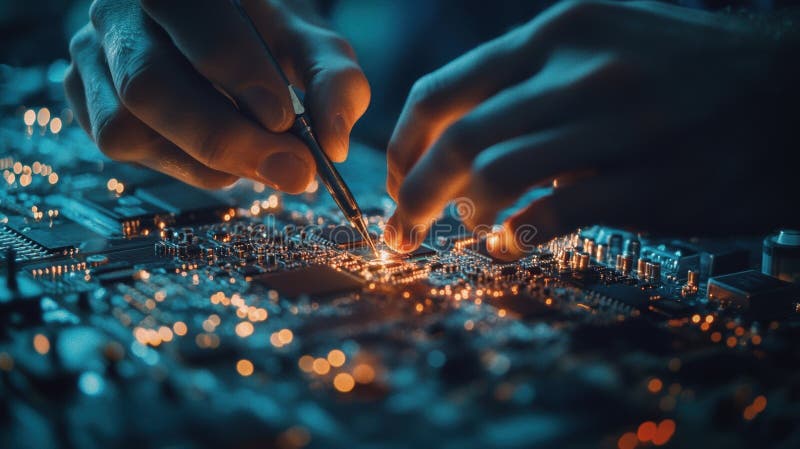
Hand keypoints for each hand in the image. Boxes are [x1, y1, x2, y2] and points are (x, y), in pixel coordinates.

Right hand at [65, 0, 369, 192]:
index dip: (238, 71)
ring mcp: (94, 53)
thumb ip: (335, 84)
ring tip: (256, 159)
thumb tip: (334, 144)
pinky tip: (214, 156)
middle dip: (223, 139)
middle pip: (151, 84)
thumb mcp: (312, 48)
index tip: (285, 120)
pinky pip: (119, 145)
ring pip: (127, 126)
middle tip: (288, 170)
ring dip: (202, 161)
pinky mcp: (83, 93)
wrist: (220, 34)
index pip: (194, 16)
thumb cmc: (267, 39)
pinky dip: (179, 164)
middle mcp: (121, 12)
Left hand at [385, 0, 797, 258]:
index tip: (397, 176)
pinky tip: (512, 243)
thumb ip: (532, 77)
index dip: (403, 143)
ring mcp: (615, 125)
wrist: (791, 94)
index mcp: (558, 33)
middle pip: (457, 138)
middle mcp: (579, 71)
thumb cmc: (686, 73)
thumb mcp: (605, 42)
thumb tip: (463, 133)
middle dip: (412, 191)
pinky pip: (557, 214)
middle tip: (402, 226)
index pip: (443, 89)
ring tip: (467, 228)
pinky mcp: (649, 182)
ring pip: (494, 174)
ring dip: (458, 214)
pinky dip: (517, 235)